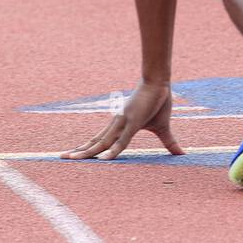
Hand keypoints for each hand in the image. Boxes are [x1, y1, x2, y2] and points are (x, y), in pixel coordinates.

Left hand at [60, 80, 184, 160]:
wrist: (159, 82)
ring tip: (71, 159)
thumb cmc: (158, 102)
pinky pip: (121, 141)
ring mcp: (122, 123)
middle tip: (60, 157)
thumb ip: (168, 142)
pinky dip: (112, 151)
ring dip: (87, 152)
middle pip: (94, 141)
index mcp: (120, 126)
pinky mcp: (133, 122)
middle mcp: (116, 125)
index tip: (73, 155)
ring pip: (102, 142)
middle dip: (78, 151)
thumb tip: (181, 153)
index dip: (87, 148)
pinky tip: (103, 159)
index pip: (99, 140)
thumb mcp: (162, 128)